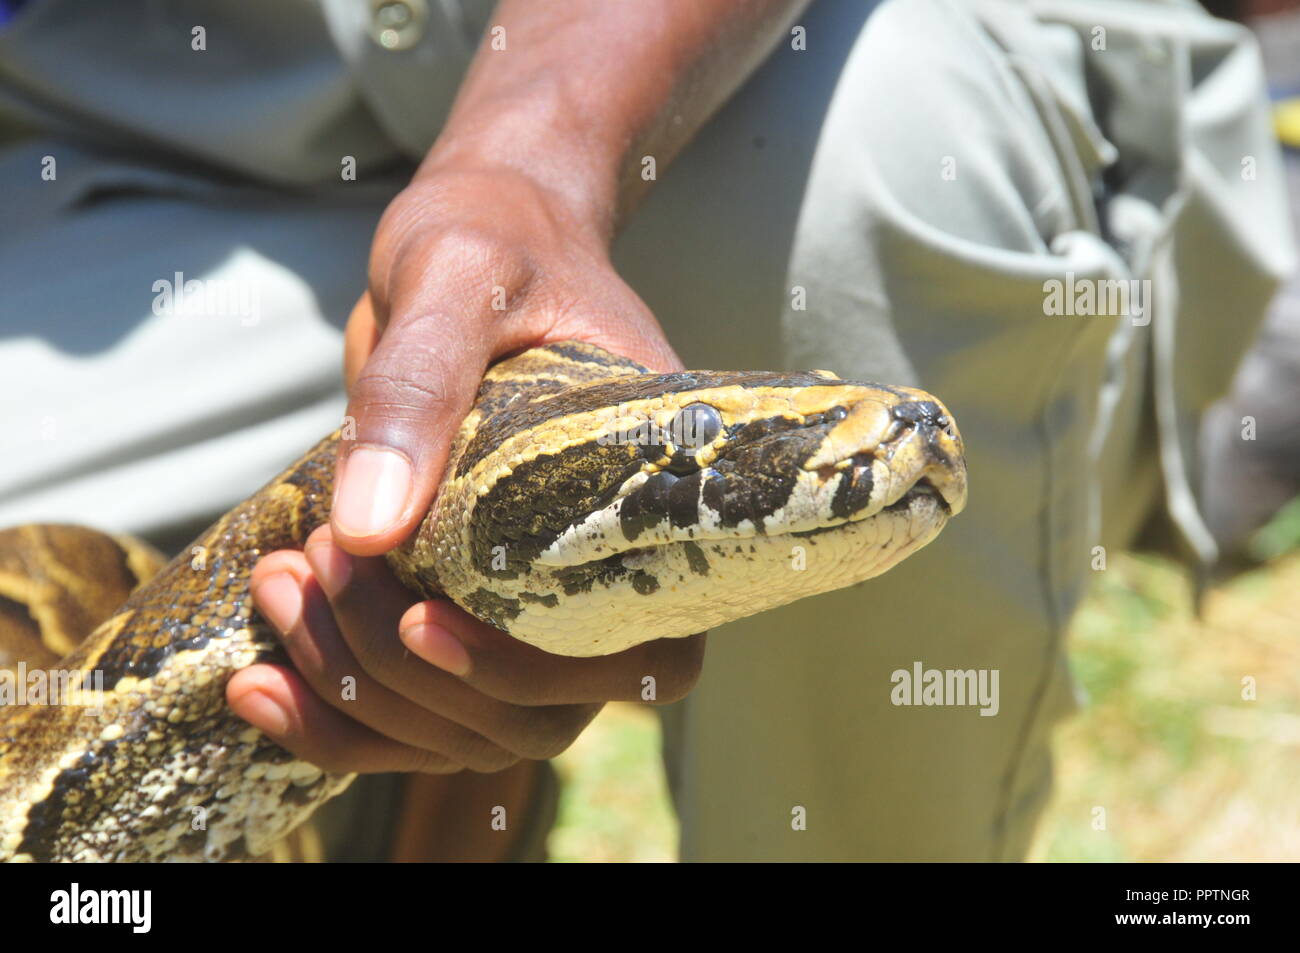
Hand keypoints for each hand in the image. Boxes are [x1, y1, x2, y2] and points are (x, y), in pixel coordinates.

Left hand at [227, 162, 704, 772]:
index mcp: (648, 503)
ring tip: (276, 589)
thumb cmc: (494, 240)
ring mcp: (529, 601)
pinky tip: (254, 683)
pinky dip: (335, 718)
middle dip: (407, 681)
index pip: (643, 654)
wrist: (475, 239)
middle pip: (533, 717)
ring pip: (465, 731)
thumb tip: (370, 531)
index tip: (422, 621)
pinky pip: (413, 708)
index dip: (537, 674)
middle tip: (309, 572)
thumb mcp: (459, 281)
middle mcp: (600, 573)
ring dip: (357, 697)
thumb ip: (421, 387)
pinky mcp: (462, 603)